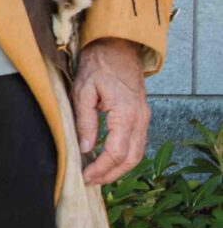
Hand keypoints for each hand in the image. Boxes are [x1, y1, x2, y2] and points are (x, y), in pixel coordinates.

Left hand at [73, 37, 149, 187]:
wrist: (118, 46)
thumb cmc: (98, 65)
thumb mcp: (83, 91)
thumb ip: (85, 122)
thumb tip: (86, 149)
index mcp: (125, 113)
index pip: (116, 152)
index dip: (101, 169)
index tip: (84, 176)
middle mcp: (140, 119)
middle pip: (131, 159)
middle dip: (110, 175)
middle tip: (89, 181)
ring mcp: (144, 117)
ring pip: (137, 153)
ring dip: (118, 168)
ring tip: (97, 174)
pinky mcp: (142, 115)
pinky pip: (136, 143)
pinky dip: (124, 156)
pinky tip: (107, 158)